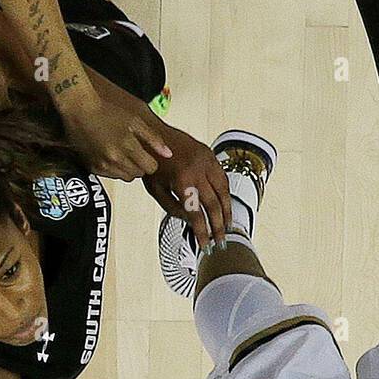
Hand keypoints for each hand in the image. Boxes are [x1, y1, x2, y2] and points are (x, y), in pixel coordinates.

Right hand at [61, 89, 172, 180]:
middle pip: (138, 174)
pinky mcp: (92, 168)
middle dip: (139, 165)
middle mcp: (115, 159)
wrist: (80, 110)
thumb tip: (167, 153)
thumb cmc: (106, 112)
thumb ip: (153, 138)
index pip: (150, 168)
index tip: (146, 154)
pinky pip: (110, 176)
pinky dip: (113, 169)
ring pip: (125, 177)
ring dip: (127, 168)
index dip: (151, 161)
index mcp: (128, 146)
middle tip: (133, 152)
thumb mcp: (135, 120)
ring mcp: (103, 165)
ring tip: (121, 153)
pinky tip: (110, 155)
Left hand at [142, 125, 232, 246]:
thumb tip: (190, 221)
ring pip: (223, 192)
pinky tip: (225, 205)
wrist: (153, 132)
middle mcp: (197, 170)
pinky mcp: (210, 155)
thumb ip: (172, 207)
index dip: (202, 232)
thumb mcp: (155, 189)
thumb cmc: (151, 161)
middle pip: (214, 205)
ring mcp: (206, 161)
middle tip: (220, 242)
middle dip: (218, 227)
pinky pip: (222, 178)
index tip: (205, 245)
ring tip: (227, 227)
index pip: (196, 214)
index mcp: (181, 181)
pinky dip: (225, 194)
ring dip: (227, 211)